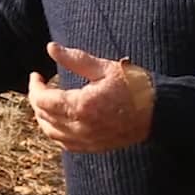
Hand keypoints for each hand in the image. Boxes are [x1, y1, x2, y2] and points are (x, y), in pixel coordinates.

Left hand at [27, 42, 154, 152]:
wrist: (160, 112)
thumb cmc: (135, 86)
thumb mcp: (105, 68)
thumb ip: (75, 59)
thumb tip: (51, 47)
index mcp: (82, 106)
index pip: (43, 100)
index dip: (34, 87)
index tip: (36, 75)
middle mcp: (81, 127)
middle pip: (44, 117)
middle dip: (37, 99)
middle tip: (40, 85)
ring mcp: (88, 140)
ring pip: (52, 133)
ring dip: (43, 117)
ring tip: (46, 101)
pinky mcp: (95, 147)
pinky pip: (65, 144)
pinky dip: (56, 132)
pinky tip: (58, 120)